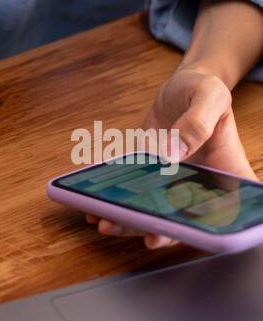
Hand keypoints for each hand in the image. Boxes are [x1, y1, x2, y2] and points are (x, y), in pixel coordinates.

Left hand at [87, 66, 257, 250]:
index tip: (167, 234)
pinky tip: (91, 200)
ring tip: (102, 220)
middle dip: (152, 229)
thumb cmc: (205, 90)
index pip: (221, 212)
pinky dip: (114, 197)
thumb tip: (171, 154)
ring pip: (153, 210)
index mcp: (228, 174)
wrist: (184, 86)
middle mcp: (202, 186)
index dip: (198, 231)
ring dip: (128, 219)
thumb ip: (196, 124)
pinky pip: (134, 190)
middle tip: (124, 228)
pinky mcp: (151, 174)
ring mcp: (175, 183)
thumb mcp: (209, 97)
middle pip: (181, 219)